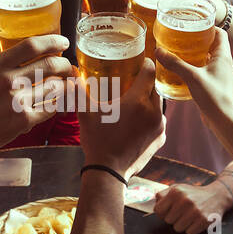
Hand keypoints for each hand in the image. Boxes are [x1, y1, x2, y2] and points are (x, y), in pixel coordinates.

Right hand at [0, 35, 71, 158]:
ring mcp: (17, 101)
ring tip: (62, 83)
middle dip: (64, 64)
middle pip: (50, 64)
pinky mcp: (25, 120)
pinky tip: (55, 101)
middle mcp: (8, 81)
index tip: (63, 42)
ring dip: (63, 84)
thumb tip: (11, 39)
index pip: (31, 45)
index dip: (52, 41)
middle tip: (67, 66)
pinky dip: (56, 103)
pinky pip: (52, 107)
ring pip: (55, 86)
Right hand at [77, 58, 164, 178]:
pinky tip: (137, 121)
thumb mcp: (85, 114)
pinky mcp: (160, 138)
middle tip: (133, 81)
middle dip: (146, 83)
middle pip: (155, 88)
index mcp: (137, 101)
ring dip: (148, 101)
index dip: (146, 64)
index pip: (150, 72)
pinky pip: (158, 121)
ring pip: (157, 104)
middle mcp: (154, 111)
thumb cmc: (97, 141)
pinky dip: (150, 117)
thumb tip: (72, 74)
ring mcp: (160, 126)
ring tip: (134, 102)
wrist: (109, 172)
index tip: (141, 62)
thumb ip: (79, 91)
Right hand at [153, 28, 232, 123]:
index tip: (192, 24)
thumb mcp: (193, 77)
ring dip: (193, 54)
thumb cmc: (215, 97)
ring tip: (176, 51)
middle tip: (180, 37)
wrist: (224, 121)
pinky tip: (178, 70)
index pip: (219, 32)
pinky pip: (201, 71)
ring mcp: (217, 74)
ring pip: (205, 58)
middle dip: (196, 39)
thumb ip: (175, 63)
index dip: (208, 26)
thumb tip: (158, 51)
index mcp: (222, 55)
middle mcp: (222, 63)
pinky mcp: (212, 85)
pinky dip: (191, 68)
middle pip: (210, 44)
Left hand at [153, 181, 231, 233]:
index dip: (163, 213)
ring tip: (190, 217)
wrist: (217, 195)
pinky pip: (189, 233)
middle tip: (183, 213)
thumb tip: (154, 207)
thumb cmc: (194, 194)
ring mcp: (195, 211)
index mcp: (176, 191)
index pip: (158, 211)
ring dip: (183, 225)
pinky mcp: (204, 220)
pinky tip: (197, 221)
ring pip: (178, 229)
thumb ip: (163, 195)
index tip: (169, 211)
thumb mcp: (178, 188)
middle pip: (168, 221)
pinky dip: (192, 229)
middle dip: (174, 219)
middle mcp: (185, 200)